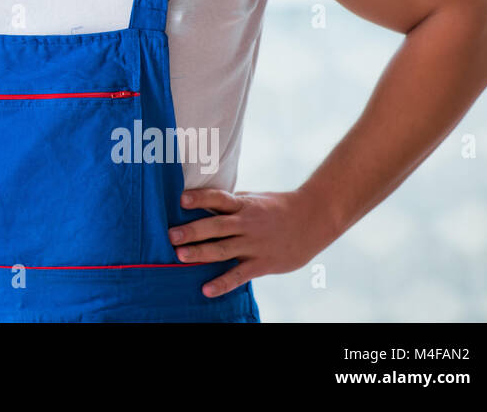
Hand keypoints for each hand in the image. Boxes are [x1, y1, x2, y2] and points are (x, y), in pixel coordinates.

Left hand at [166, 187, 336, 297]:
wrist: (315, 219)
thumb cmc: (278, 207)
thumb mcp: (255, 198)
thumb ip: (231, 203)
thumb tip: (203, 201)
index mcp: (244, 204)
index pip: (219, 198)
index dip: (200, 198)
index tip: (181, 199)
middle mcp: (248, 224)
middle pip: (217, 226)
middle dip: (193, 231)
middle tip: (171, 235)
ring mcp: (255, 245)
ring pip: (224, 250)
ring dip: (201, 254)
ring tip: (180, 257)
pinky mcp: (263, 264)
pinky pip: (240, 275)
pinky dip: (223, 283)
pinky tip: (206, 289)